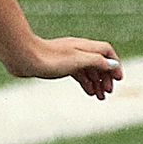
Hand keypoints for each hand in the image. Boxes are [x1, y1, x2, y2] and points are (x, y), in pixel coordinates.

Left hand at [1, 35, 122, 99]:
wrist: (24, 58)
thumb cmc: (49, 58)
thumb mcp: (76, 61)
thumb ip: (95, 62)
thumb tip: (113, 65)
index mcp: (83, 46)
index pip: (106, 52)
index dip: (114, 64)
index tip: (118, 80)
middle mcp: (78, 50)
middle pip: (99, 62)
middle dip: (106, 77)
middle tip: (108, 93)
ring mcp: (69, 58)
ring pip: (88, 70)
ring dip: (97, 83)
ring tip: (100, 97)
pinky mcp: (60, 65)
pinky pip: (78, 74)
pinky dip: (86, 82)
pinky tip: (89, 92)